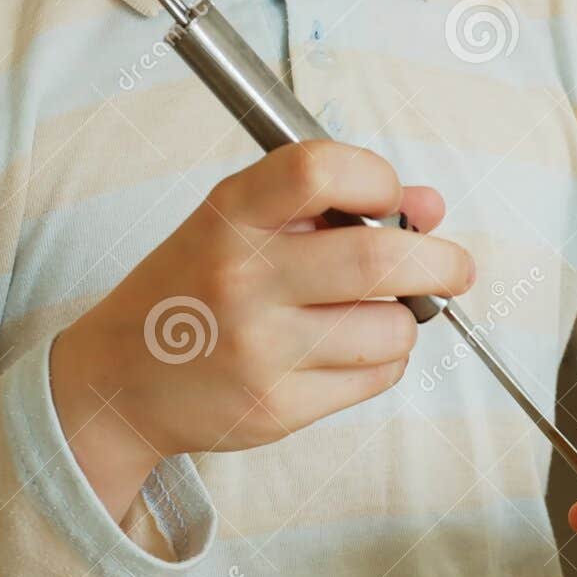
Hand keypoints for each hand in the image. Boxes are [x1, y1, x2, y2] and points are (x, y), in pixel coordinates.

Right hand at [50, 140, 474, 518]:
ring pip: (391, 329)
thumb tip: (430, 206)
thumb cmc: (195, 288)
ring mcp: (260, 349)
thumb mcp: (242, 225)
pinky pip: (376, 378)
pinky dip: (384, 361)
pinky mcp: (279, 406)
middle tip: (456, 266)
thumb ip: (333, 205)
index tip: (393, 198)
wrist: (119, 380)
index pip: (319, 170)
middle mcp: (242, 279)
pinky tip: (349, 352)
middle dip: (442, 261)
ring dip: (407, 321)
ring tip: (378, 315)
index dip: (377, 177)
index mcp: (230, 216)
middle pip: (380, 258)